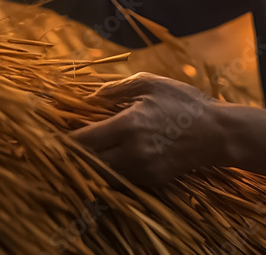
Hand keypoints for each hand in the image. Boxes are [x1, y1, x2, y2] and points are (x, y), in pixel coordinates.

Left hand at [71, 72, 225, 186]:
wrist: (217, 133)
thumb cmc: (183, 102)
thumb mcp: (150, 84)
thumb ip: (114, 90)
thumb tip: (87, 98)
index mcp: (129, 125)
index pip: (83, 141)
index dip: (62, 140)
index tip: (48, 133)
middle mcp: (133, 153)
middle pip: (86, 163)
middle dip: (70, 155)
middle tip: (58, 144)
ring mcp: (142, 171)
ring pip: (100, 176)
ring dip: (87, 165)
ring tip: (81, 151)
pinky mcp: (151, 181)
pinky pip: (118, 180)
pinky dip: (106, 172)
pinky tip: (104, 158)